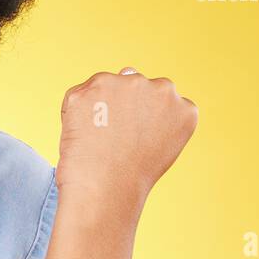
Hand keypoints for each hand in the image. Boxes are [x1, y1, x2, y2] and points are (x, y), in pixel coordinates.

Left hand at [55, 68, 197, 221]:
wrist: (104, 189)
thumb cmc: (127, 177)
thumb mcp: (158, 146)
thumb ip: (154, 112)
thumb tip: (128, 70)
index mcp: (184, 109)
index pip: (159, 101)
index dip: (139, 122)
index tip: (132, 143)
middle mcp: (162, 89)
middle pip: (134, 85)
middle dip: (119, 105)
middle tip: (111, 141)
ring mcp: (130, 84)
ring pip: (106, 85)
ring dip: (97, 105)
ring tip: (96, 140)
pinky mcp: (96, 85)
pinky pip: (78, 95)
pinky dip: (73, 113)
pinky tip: (80, 135)